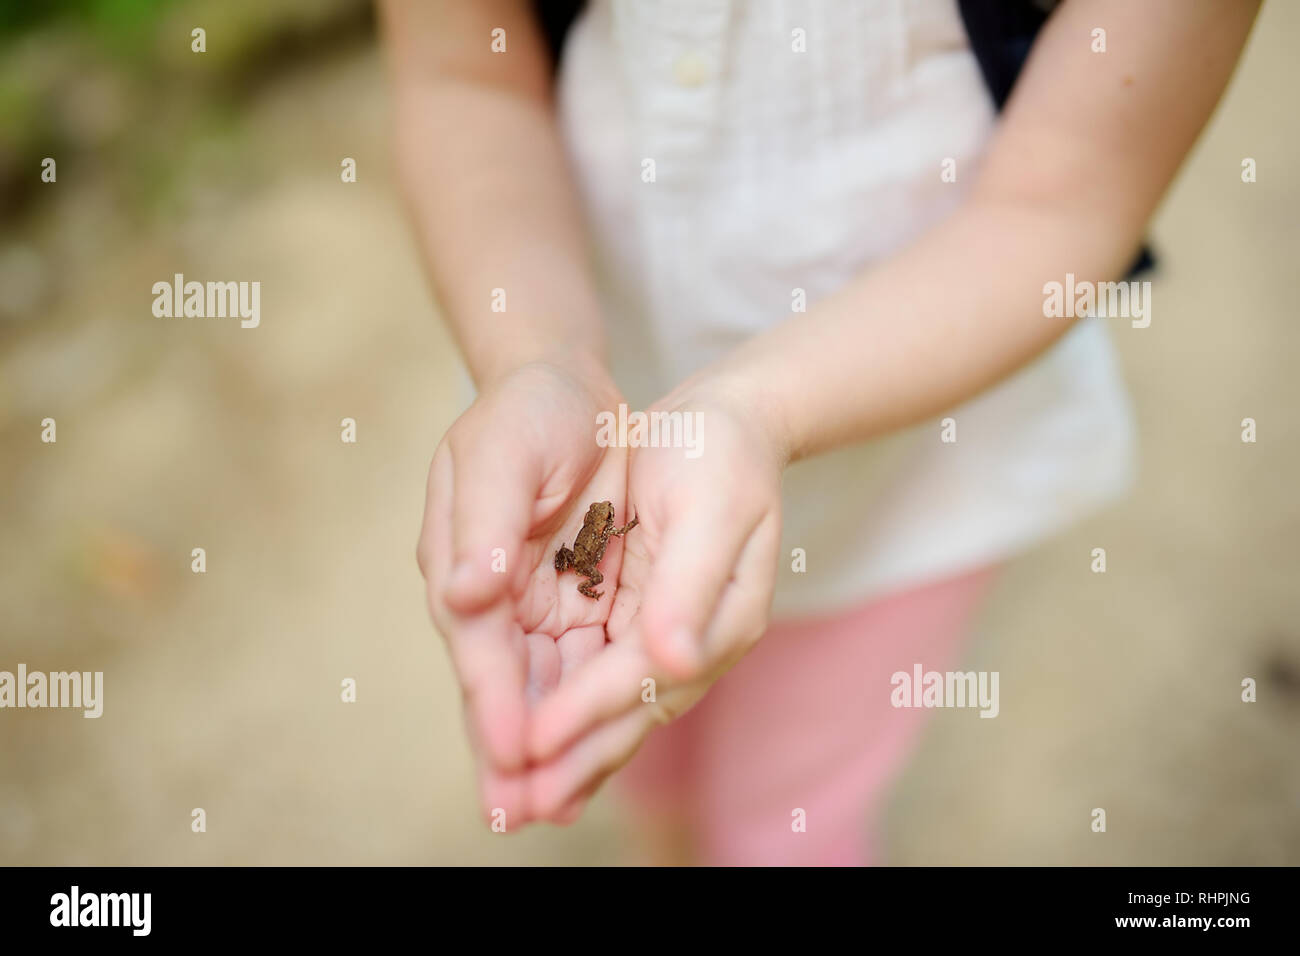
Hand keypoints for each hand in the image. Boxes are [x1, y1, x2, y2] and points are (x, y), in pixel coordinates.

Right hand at [416, 359, 632, 825]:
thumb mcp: (500, 448)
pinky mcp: (575, 602)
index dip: (493, 700)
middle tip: (518, 815)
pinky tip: (593, 757)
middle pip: (503, 684)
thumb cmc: (527, 411)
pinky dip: (584, 710)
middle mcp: (493, 595)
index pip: (479, 644)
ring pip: (540, 688)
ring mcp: (532, 603)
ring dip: (548, 747)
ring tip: (556, 809)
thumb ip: (484, 520)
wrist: (566, 387)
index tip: (512, 750)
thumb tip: (464, 591)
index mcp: (465, 561)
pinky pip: (579, 666)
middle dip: (510, 750)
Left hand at [524, 386, 784, 817]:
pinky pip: (592, 677)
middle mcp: (693, 640)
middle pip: (625, 712)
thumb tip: (674, 660)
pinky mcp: (636, 620)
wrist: (724, 419)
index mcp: (720, 618)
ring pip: (606, 706)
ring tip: (512, 799)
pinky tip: (528, 744)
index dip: (587, 711)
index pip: (642, 676)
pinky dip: (561, 711)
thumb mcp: (712, 507)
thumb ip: (690, 585)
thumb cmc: (720, 452)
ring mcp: (664, 635)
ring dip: (562, 753)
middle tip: (513, 806)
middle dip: (570, 761)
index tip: (533, 744)